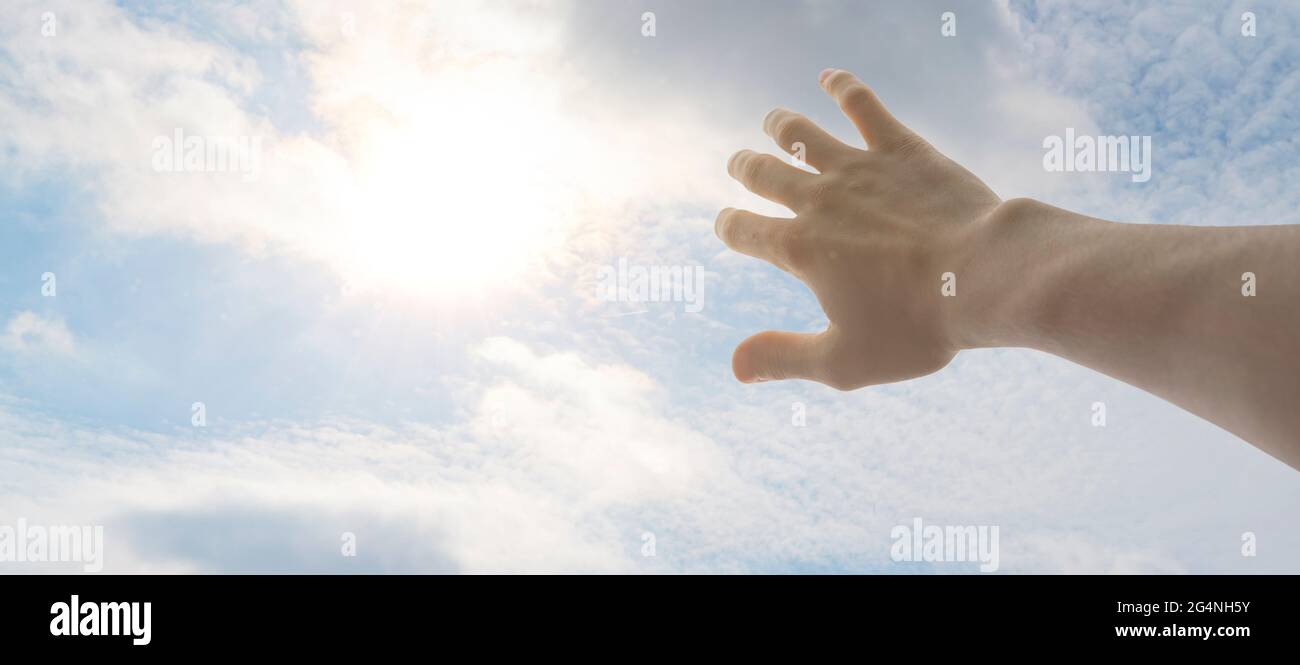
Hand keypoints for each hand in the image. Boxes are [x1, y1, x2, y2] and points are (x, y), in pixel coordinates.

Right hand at [716, 68, 1005, 388]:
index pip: (744, 231)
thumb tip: (734, 367)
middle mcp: (817, 202)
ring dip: (781, 126)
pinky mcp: (901, 149)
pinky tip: (831, 77)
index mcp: (798, 251)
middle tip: (740, 164)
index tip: (728, 225)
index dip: (729, 227)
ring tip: (772, 120)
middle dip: (746, 168)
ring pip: (802, 135)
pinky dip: (842, 88)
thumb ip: (783, 358)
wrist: (984, 277)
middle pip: (765, 174)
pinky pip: (863, 107)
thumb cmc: (915, 327)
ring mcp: (858, 169)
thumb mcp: (843, 361)